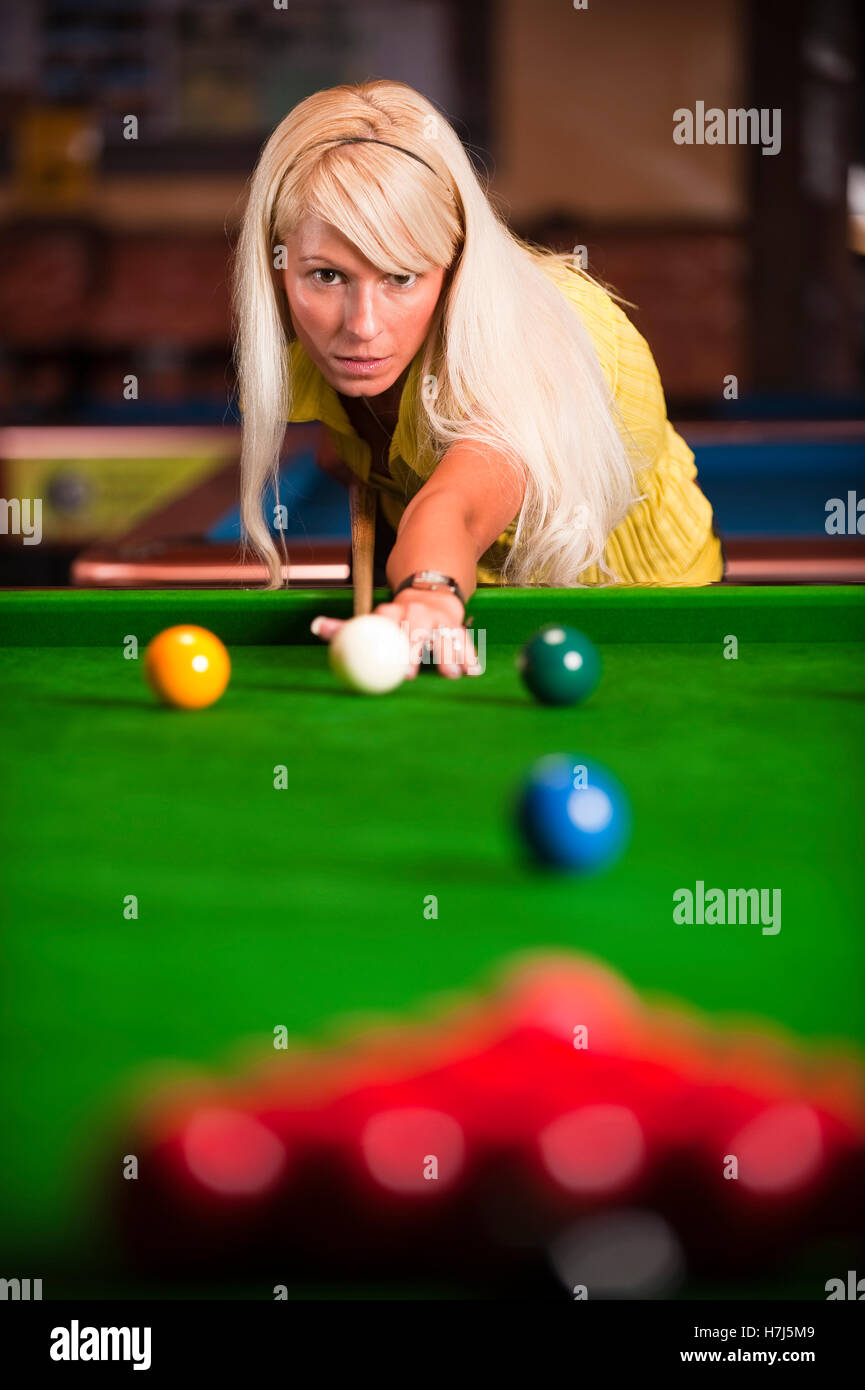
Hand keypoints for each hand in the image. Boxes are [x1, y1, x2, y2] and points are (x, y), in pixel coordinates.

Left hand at [311, 589, 481, 679]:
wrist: (429, 593)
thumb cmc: (394, 619)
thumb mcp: (372, 621)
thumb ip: (344, 628)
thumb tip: (315, 627)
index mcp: (393, 611)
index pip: (386, 620)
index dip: (384, 635)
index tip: (381, 656)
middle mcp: (417, 613)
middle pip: (416, 629)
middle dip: (414, 647)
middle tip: (410, 674)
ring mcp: (439, 619)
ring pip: (446, 635)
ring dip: (449, 653)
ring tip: (452, 674)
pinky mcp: (457, 626)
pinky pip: (465, 641)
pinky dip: (469, 656)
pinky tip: (472, 671)